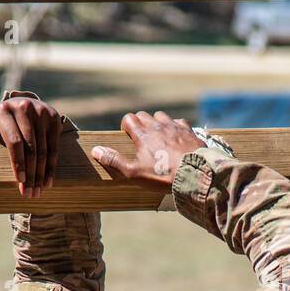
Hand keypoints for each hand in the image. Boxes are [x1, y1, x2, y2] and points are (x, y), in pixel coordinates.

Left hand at [0, 96, 62, 198]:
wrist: (18, 106)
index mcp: (1, 110)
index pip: (13, 141)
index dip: (17, 164)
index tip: (19, 183)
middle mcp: (23, 107)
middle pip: (31, 148)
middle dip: (31, 174)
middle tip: (30, 194)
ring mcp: (41, 110)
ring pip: (44, 148)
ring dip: (43, 173)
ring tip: (39, 191)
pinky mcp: (54, 116)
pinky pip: (55, 145)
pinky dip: (53, 165)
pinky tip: (49, 181)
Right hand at [90, 111, 204, 188]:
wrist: (194, 173)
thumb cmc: (162, 175)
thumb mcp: (134, 172)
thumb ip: (114, 160)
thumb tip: (95, 150)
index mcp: (143, 134)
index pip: (129, 118)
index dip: (126, 126)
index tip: (128, 137)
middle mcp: (158, 125)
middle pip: (144, 115)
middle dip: (140, 123)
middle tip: (141, 139)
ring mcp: (174, 126)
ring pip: (161, 116)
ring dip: (157, 123)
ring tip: (158, 137)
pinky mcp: (188, 131)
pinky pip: (179, 122)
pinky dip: (175, 127)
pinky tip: (176, 137)